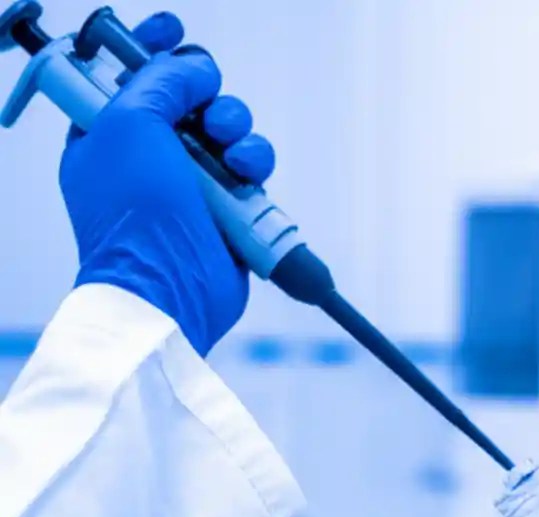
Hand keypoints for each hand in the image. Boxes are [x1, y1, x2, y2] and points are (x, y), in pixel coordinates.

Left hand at [59, 12, 276, 355]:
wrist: (169, 284)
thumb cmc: (133, 213)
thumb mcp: (128, 123)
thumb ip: (159, 79)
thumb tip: (195, 69)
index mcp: (105, 132)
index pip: (126, 74)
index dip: (149, 47)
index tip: (169, 31)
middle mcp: (147, 154)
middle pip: (189, 97)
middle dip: (207, 98)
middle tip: (206, 116)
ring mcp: (189, 182)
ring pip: (227, 130)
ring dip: (237, 132)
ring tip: (230, 155)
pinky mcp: (227, 206)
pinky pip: (251, 167)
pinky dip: (254, 165)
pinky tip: (247, 177)